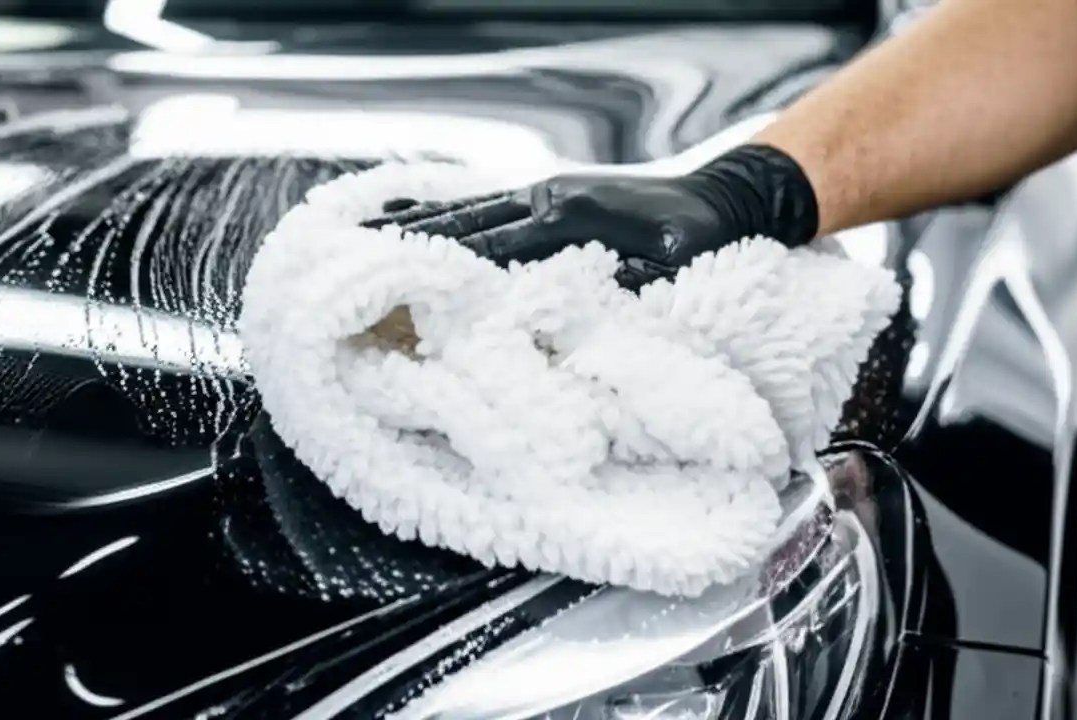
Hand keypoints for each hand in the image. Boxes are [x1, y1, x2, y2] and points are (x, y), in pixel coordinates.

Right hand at [366, 144, 819, 286]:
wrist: (729, 194)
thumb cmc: (700, 242)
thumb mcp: (666, 276)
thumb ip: (612, 298)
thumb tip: (561, 329)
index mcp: (568, 221)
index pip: (490, 255)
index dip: (440, 278)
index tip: (390, 296)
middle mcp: (547, 199)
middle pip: (463, 228)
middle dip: (405, 248)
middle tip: (347, 262)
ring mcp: (546, 191)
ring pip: (467, 210)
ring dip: (413, 226)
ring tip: (357, 236)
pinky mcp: (551, 191)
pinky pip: (486, 202)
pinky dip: (444, 210)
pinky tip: (412, 217)